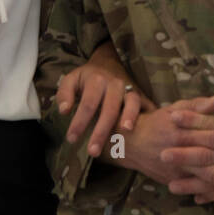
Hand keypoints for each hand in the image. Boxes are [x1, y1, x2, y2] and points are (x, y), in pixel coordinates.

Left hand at [56, 42, 145, 156]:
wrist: (108, 63)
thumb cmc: (87, 78)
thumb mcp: (71, 79)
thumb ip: (64, 93)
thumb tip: (64, 111)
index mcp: (96, 81)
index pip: (87, 104)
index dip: (79, 122)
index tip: (72, 139)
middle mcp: (115, 84)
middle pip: (109, 108)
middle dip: (101, 131)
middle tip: (93, 151)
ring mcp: (130, 88)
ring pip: (131, 102)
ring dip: (129, 116)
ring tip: (126, 131)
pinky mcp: (140, 94)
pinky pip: (146, 104)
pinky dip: (149, 115)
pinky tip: (148, 130)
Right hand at [118, 95, 213, 209]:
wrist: (130, 143)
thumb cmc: (157, 122)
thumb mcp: (174, 109)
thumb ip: (197, 106)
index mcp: (185, 131)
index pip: (212, 134)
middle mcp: (183, 153)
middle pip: (212, 163)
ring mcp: (180, 171)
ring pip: (207, 182)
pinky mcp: (178, 182)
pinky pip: (201, 192)